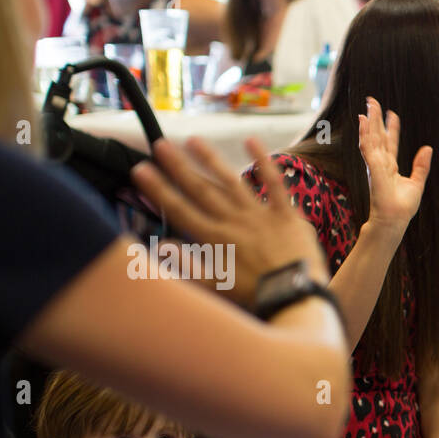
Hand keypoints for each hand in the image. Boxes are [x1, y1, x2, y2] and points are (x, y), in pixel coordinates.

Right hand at [130, 137, 329, 306]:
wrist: (297, 297)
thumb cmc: (256, 296)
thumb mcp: (216, 287)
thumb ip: (187, 266)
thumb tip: (160, 245)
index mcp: (215, 240)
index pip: (180, 210)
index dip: (159, 190)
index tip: (141, 170)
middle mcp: (233, 222)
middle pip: (201, 190)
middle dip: (179, 167)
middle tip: (159, 144)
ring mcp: (260, 215)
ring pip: (231, 182)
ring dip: (211, 160)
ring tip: (193, 140)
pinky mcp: (285, 214)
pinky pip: (274, 183)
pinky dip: (264, 161)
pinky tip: (251, 140)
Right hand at [360, 96, 431, 232]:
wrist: (394, 220)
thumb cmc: (402, 207)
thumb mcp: (417, 183)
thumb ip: (421, 166)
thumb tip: (428, 148)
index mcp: (391, 167)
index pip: (390, 143)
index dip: (391, 128)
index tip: (392, 114)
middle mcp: (381, 163)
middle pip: (378, 135)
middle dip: (376, 118)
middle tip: (373, 100)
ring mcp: (375, 164)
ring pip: (371, 137)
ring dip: (370, 120)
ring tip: (369, 103)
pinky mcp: (373, 166)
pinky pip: (368, 146)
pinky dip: (365, 132)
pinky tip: (363, 120)